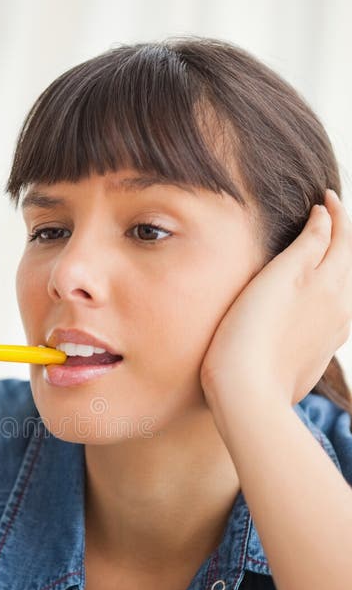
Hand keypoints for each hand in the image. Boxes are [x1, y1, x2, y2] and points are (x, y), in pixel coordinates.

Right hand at [200, 189, 351, 409]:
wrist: (247, 394)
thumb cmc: (252, 334)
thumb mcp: (278, 277)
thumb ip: (307, 244)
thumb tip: (325, 217)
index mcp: (331, 284)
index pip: (343, 237)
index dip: (335, 212)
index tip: (325, 195)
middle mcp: (340, 309)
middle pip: (349, 263)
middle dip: (341, 237)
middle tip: (328, 218)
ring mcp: (330, 335)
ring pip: (344, 290)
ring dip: (336, 266)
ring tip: (323, 253)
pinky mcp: (316, 355)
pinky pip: (333, 314)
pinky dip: (329, 293)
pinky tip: (314, 299)